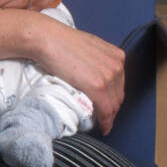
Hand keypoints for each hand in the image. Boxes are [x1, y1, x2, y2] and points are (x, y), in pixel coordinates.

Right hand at [34, 18, 124, 134]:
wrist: (47, 39)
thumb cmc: (60, 42)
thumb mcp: (88, 48)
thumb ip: (96, 61)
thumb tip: (92, 74)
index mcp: (116, 55)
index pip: (120, 84)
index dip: (114, 98)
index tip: (108, 106)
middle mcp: (117, 65)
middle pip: (119, 95)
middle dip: (112, 109)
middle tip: (103, 118)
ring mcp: (109, 76)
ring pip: (114, 105)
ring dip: (108, 117)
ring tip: (101, 124)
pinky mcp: (98, 86)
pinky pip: (106, 110)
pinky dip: (105, 122)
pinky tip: (103, 127)